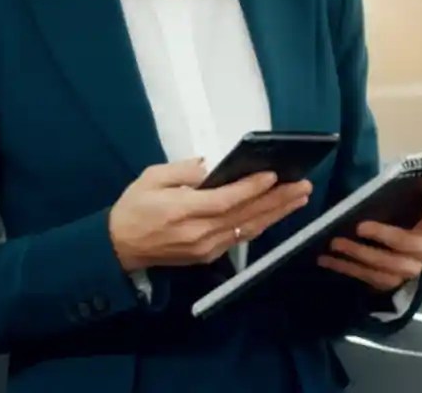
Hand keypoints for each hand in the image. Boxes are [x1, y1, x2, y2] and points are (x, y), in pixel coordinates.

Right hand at [109, 159, 311, 272]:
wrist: (119, 248)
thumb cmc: (134, 208)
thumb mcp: (150, 178)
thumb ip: (181, 170)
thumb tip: (209, 166)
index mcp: (182, 210)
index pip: (226, 200)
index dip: (252, 189)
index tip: (274, 176)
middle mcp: (199, 232)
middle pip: (245, 216)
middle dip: (277, 200)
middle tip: (303, 185)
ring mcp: (206, 247)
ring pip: (248, 229)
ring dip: (276, 213)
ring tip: (299, 198)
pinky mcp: (208, 256)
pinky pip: (240, 238)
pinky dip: (260, 224)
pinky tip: (276, 213)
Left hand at [317, 196, 421, 291]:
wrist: (397, 261)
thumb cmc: (398, 228)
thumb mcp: (402, 215)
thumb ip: (401, 203)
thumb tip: (401, 189)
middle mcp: (421, 256)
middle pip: (403, 246)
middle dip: (381, 236)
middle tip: (358, 227)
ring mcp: (404, 274)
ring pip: (382, 266)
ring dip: (356, 254)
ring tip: (335, 243)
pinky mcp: (386, 285)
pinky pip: (364, 277)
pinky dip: (343, 267)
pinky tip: (326, 259)